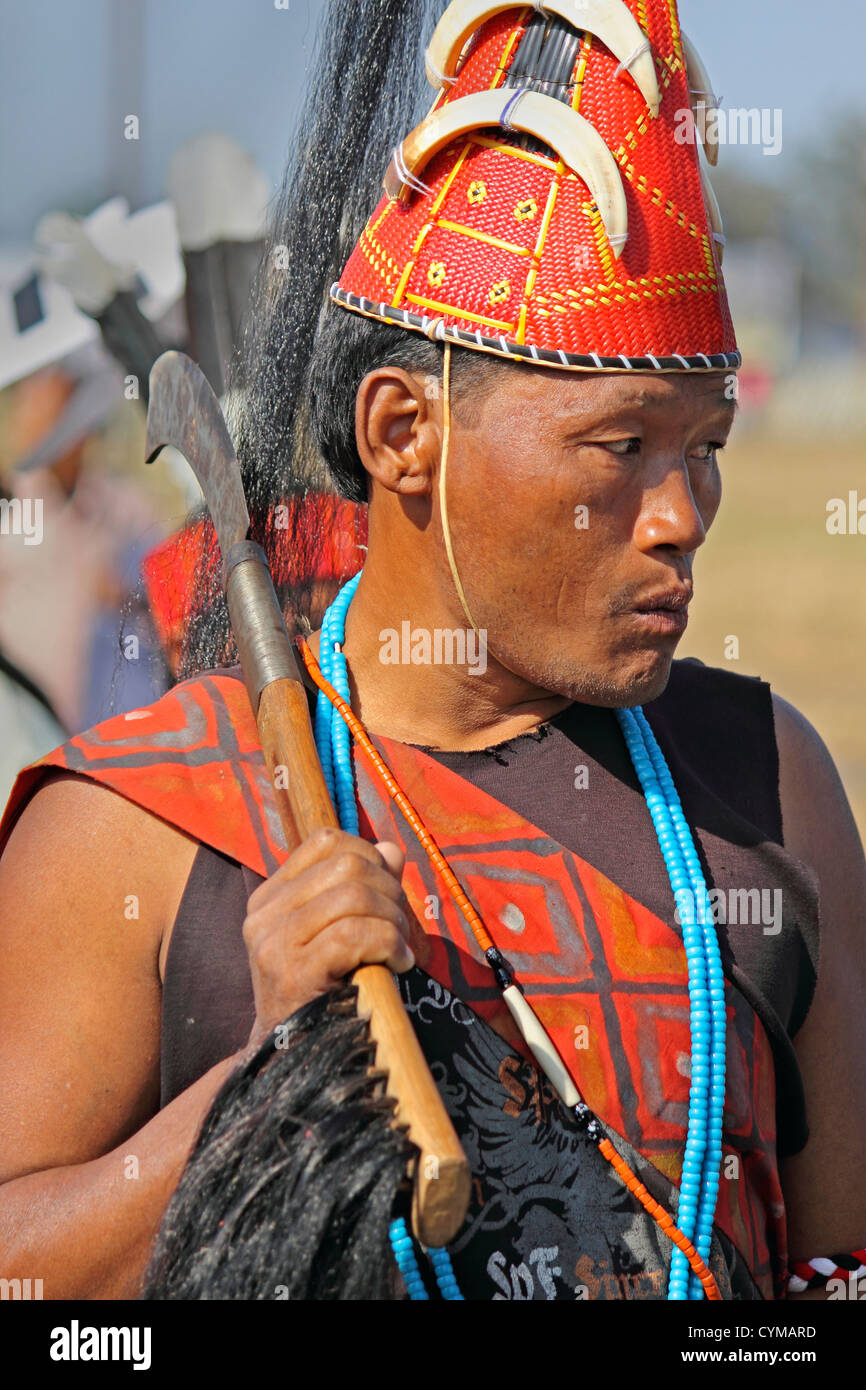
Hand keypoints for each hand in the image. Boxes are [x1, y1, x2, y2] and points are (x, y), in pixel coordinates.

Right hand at [242, 826, 413, 1045]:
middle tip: (402, 928)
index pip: (326, 841)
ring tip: (402, 948)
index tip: (388, 894)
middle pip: (347, 865)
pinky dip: (389, 944)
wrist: (295, 1059)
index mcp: (271, 896)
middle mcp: (263, 914)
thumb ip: (364, 887)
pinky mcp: (290, 974)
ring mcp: (272, 944)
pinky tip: (398, 964)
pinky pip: (353, 935)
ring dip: (393, 920)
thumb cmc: (326, 992)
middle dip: (390, 891)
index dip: (370, 857)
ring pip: (353, 896)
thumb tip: (390, 850)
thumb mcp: (340, 932)